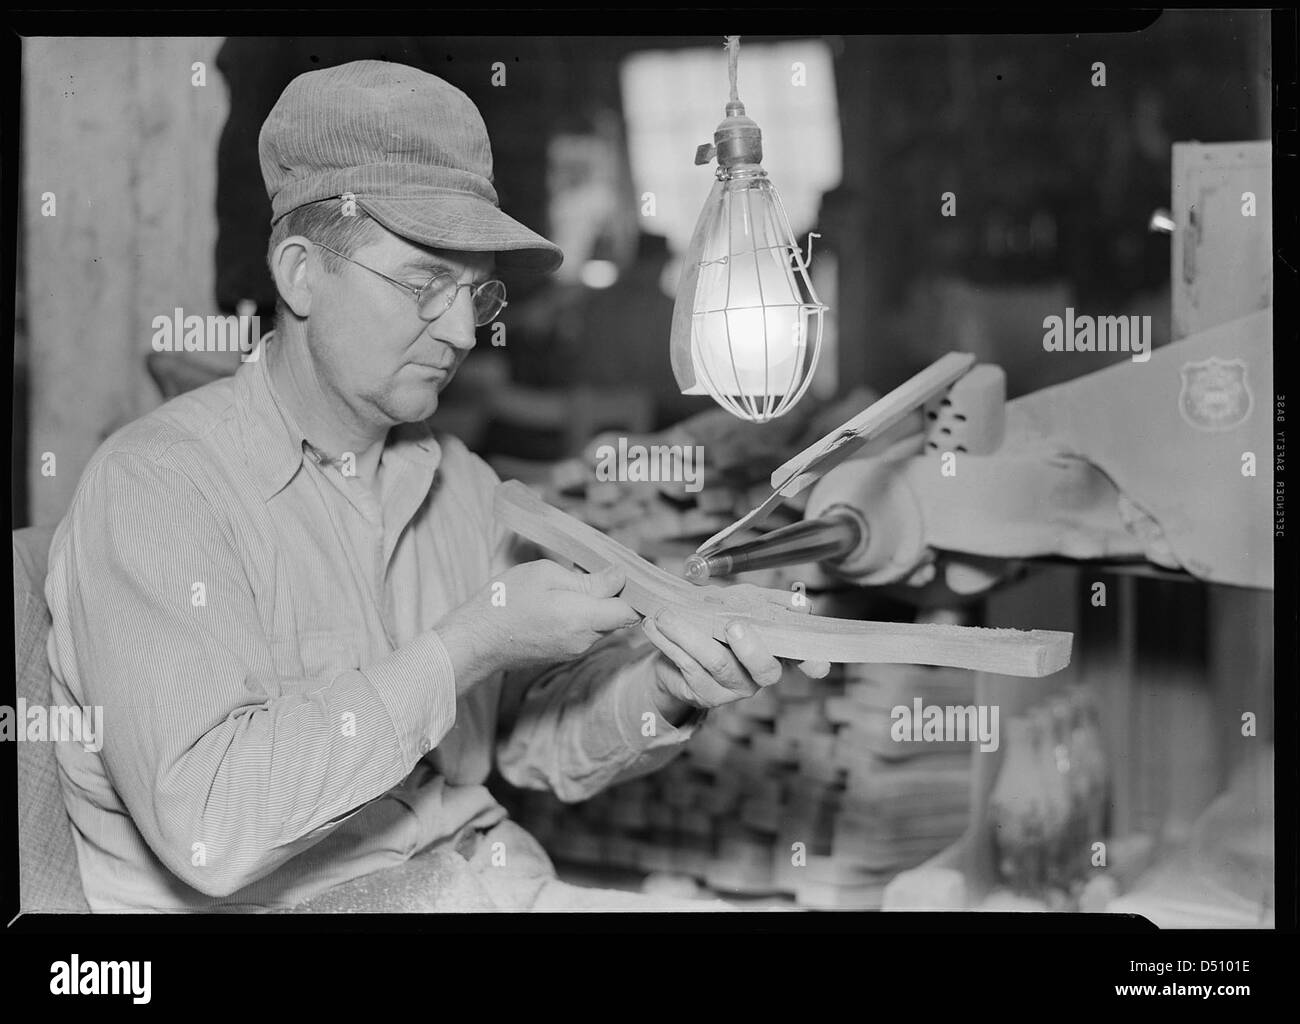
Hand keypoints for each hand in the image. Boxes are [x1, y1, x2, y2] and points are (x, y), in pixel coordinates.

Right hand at [435, 560, 638, 693]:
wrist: (476, 640)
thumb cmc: (505, 601)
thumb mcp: (545, 575)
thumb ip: (588, 580)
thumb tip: (619, 577)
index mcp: (583, 618)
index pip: (631, 611)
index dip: (633, 591)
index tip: (622, 573)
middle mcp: (584, 640)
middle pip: (618, 618)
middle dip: (613, 595)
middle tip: (595, 570)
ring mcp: (574, 651)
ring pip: (602, 625)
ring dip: (596, 605)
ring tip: (572, 583)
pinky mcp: (563, 654)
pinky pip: (585, 633)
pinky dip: (582, 616)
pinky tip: (561, 601)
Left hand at [640, 609, 830, 722]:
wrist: (674, 645)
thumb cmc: (714, 619)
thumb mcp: (742, 602)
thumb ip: (767, 601)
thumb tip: (799, 603)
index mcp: (776, 650)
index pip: (802, 657)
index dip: (812, 661)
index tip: (818, 667)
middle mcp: (760, 675)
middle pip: (764, 669)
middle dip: (750, 647)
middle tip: (733, 625)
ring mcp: (733, 689)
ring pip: (716, 663)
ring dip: (688, 635)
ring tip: (666, 615)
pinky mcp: (704, 695)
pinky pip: (687, 666)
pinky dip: (668, 642)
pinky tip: (653, 626)